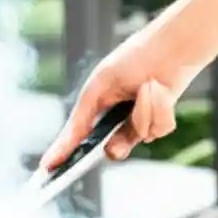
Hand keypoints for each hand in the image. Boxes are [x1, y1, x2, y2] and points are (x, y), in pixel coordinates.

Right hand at [40, 28, 203, 169]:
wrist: (171, 48)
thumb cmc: (133, 59)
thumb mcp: (101, 86)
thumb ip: (85, 117)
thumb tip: (72, 141)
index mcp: (95, 108)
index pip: (77, 137)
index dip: (62, 153)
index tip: (47, 169)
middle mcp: (116, 120)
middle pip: (112, 149)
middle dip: (116, 143)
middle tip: (111, 144)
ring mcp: (139, 124)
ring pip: (141, 135)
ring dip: (145, 109)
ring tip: (148, 85)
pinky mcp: (161, 123)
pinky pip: (159, 129)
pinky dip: (160, 108)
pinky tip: (160, 89)